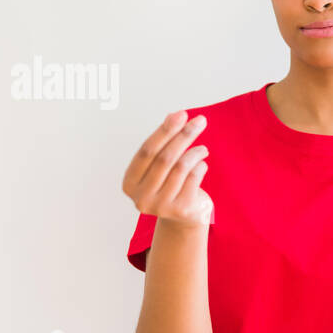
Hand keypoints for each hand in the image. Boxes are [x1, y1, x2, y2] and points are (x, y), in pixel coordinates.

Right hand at [121, 111, 212, 228]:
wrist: (184, 218)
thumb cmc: (170, 184)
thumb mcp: (161, 166)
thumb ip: (164, 144)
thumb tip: (175, 115)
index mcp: (130, 183)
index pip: (147, 151)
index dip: (164, 131)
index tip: (181, 114)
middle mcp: (141, 197)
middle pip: (164, 158)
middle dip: (183, 136)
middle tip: (200, 121)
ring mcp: (160, 206)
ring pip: (181, 167)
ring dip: (195, 152)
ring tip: (203, 149)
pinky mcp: (180, 210)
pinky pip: (193, 178)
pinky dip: (200, 166)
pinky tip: (202, 165)